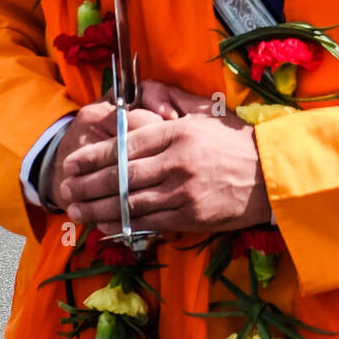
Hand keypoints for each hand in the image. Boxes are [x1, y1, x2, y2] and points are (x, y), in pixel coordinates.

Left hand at [60, 83, 270, 233]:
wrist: (272, 175)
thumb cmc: (236, 143)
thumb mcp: (202, 118)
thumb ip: (167, 116)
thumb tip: (132, 114)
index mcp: (177, 133)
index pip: (125, 145)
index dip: (95, 155)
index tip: (74, 161)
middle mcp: (176, 162)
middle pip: (121, 175)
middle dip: (88, 184)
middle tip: (66, 189)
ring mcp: (182, 192)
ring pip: (129, 202)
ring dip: (98, 208)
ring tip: (77, 210)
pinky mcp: (190, 217)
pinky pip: (148, 222)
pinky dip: (123, 224)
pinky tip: (105, 225)